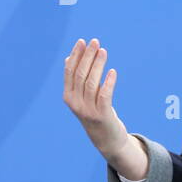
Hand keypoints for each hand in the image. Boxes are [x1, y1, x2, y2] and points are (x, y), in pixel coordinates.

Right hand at [63, 38, 145, 177]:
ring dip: (98, 65)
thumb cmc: (95, 113)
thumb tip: (70, 57)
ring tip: (104, 51)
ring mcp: (88, 110)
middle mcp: (75, 103)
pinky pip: (104, 96)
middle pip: (80, 75)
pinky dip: (108, 83)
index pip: (70, 72)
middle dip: (87, 56)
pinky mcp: (102, 115)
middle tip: (95, 41)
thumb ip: (75, 79)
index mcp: (68, 96)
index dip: (76, 56)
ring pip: (91, 83)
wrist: (106, 140)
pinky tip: (113, 72)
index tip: (82, 41)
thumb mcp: (82, 96)